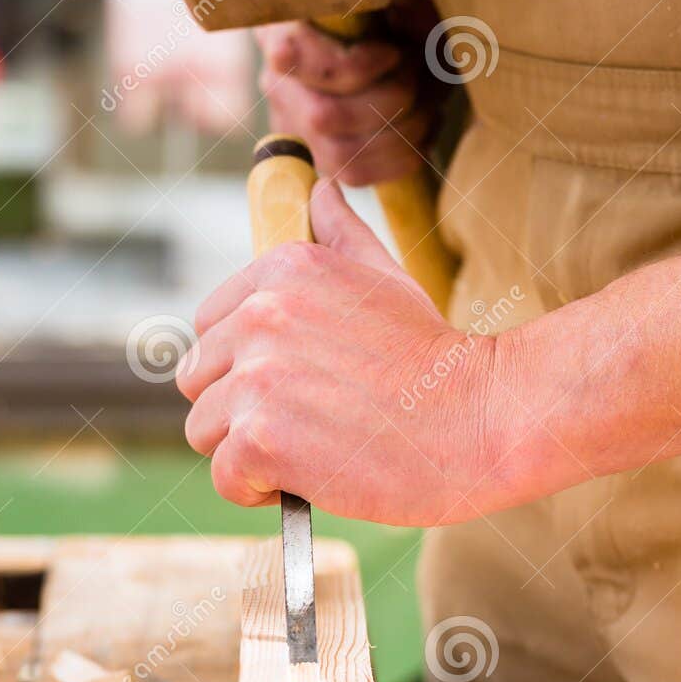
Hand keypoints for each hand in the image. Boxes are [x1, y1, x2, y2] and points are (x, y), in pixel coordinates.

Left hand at [176, 181, 505, 526]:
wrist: (482, 418)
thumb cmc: (435, 356)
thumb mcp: (386, 276)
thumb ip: (340, 234)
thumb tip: (319, 191)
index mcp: (282, 270)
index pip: (209, 324)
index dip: (244, 362)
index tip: (296, 380)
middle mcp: (260, 315)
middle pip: (198, 377)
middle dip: (239, 406)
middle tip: (306, 420)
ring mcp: (257, 378)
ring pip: (204, 429)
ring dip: (247, 449)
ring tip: (312, 448)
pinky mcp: (260, 438)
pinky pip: (224, 476)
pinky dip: (259, 490)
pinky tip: (308, 477)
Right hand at [254, 0, 444, 184]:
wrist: (406, 29)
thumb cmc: (399, 1)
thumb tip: (396, 16)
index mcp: (285, 25)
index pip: (292, 58)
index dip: (351, 66)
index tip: (392, 51)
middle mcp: (278, 79)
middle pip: (321, 116)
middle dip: (389, 101)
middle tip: (418, 76)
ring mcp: (295, 123)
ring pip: (340, 154)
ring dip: (401, 132)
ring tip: (427, 103)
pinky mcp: (319, 154)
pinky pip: (356, 174)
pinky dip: (400, 156)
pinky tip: (419, 126)